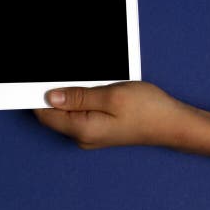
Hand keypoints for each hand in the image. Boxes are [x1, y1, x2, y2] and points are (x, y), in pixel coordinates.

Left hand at [34, 81, 196, 148]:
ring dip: (68, 93)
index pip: (44, 113)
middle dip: (53, 90)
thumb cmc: (148, 110)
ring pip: (66, 111)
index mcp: (82, 129)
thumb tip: (50, 95)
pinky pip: (79, 113)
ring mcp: (90, 134)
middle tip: (65, 73)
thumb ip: (78, 96)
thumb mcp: (111, 95)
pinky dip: (79, 98)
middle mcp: (83, 136)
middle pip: (53, 112)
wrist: (173, 124)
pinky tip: (90, 87)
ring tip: (85, 79)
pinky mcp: (98, 129)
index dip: (36, 93)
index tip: (36, 75)